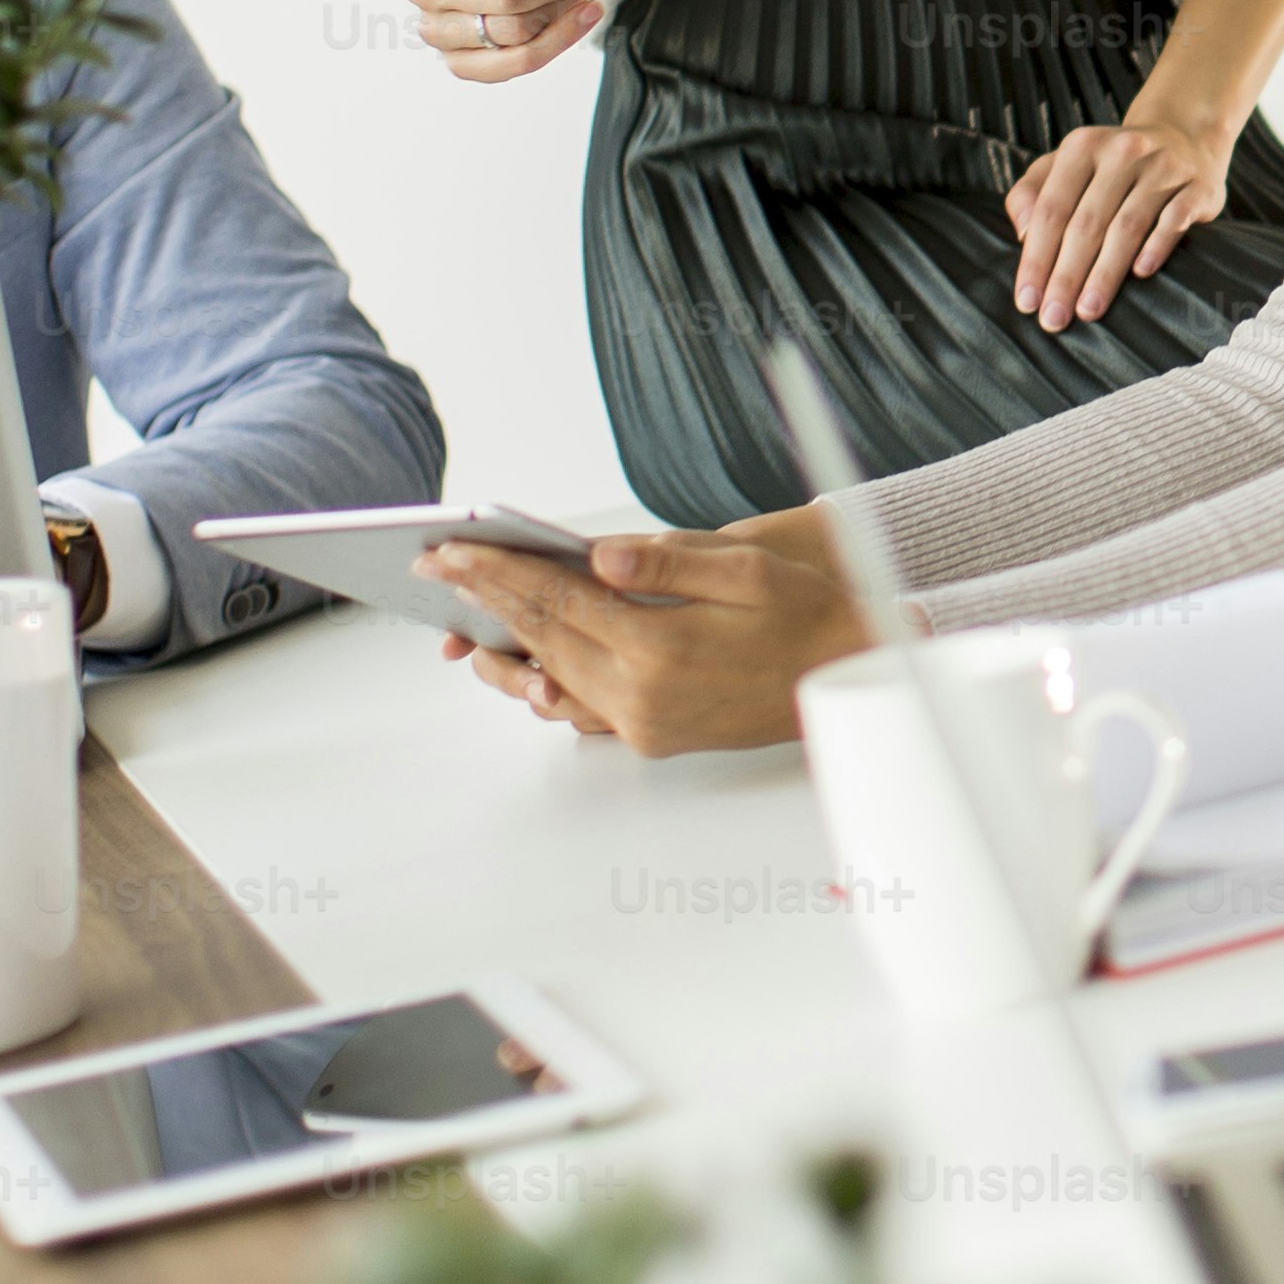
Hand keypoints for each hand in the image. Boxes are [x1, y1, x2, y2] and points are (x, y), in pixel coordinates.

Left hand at [427, 529, 859, 754]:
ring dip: (504, 645)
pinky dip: (544, 682)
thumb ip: (668, 561)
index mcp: (661, 645)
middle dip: (485, 596)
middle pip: (541, 637)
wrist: (846, 677)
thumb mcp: (746, 571)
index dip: (498, 569)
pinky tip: (524, 663)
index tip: (452, 548)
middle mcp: (641, 694)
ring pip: (550, 679)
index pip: (556, 598)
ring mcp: (642, 722)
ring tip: (463, 614)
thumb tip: (599, 555)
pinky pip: (579, 707)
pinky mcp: (650, 735)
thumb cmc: (804, 614)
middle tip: (437, 567)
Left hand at [1004, 108, 1236, 326]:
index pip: (1052, 209)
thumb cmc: (1111, 166)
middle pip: (1087, 223)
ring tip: (1088, 311)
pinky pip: (1174, 220)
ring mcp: (1163, 167)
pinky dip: (1156, 246)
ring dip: (1105, 273)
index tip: (1027, 301)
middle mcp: (1123, 151)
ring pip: (1127, 226)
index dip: (1036, 258)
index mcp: (1082, 146)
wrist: (1184, 138)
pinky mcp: (1197, 186)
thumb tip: (1021, 234)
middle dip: (1066, 276)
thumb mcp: (1065, 165)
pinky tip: (1140, 274)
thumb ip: (1030, 193)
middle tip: (1054, 319)